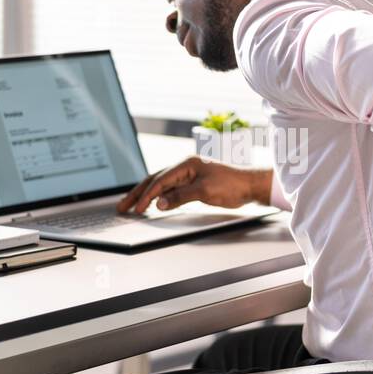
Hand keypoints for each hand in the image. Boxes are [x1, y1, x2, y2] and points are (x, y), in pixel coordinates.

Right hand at [117, 157, 272, 213]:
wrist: (249, 186)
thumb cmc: (232, 185)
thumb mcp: (205, 191)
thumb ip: (180, 196)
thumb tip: (159, 203)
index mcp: (186, 164)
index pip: (160, 181)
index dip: (147, 195)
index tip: (137, 209)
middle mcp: (185, 167)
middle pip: (155, 180)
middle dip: (137, 193)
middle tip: (123, 206)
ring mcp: (188, 174)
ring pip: (160, 184)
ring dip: (145, 195)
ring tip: (131, 205)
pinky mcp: (192, 183)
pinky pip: (169, 189)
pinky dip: (158, 196)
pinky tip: (151, 203)